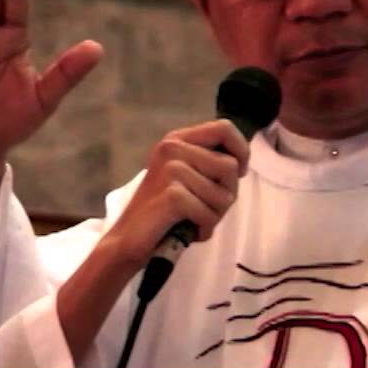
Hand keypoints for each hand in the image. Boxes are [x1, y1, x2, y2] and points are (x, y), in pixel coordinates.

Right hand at [102, 120, 249, 270]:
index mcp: (176, 140)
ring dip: (213, 215)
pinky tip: (186, 230)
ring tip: (191, 219)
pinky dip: (203, 228)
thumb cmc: (163, 212)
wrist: (127, 240)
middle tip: (203, 208)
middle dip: (226, 194)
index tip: (237, 173)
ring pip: (224, 194)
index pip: (224, 128)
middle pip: (230, 166)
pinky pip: (209, 214)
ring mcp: (171, 170)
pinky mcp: (172, 195)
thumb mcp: (185, 177)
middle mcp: (172, 148)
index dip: (240, 151)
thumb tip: (240, 161)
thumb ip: (208, 163)